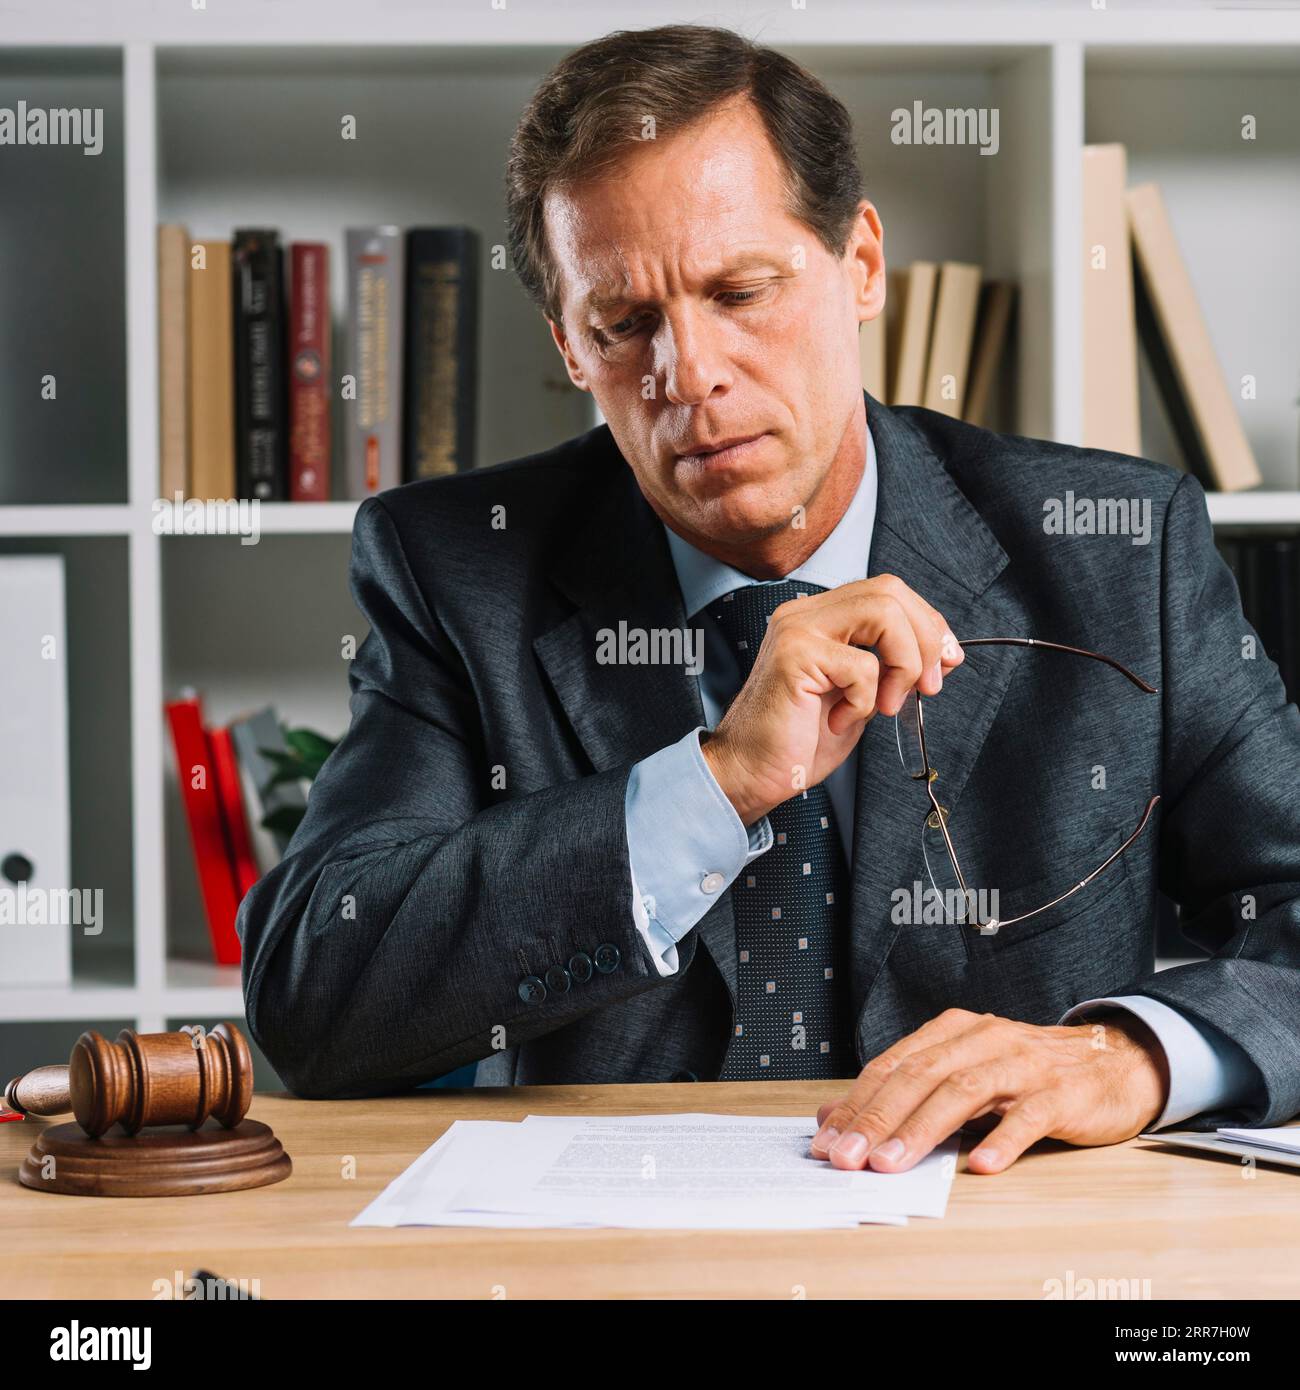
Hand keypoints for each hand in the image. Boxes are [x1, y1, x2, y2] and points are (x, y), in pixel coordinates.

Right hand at [700, 575, 964, 824]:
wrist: (751, 774)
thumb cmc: (799, 742)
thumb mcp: (861, 697)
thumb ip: (892, 669)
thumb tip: (944, 654)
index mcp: (820, 618)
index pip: (887, 592)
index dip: (927, 623)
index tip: (946, 662)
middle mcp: (805, 614)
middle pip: (890, 590)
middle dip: (925, 639)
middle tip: (927, 688)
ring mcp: (797, 630)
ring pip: (883, 611)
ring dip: (905, 663)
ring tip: (887, 704)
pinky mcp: (795, 656)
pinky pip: (863, 665)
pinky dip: (866, 700)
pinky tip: (840, 721)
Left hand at [809, 1007, 1169, 1174]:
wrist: (1114, 1061)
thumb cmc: (1027, 1073)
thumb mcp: (963, 1072)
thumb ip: (906, 1091)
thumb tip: (835, 1115)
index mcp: (954, 1031)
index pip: (894, 1064)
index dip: (857, 1101)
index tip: (826, 1139)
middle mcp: (984, 1039)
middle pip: (921, 1075)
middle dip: (878, 1116)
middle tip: (848, 1155)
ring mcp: (1024, 1063)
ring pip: (964, 1091)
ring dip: (923, 1129)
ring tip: (893, 1162)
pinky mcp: (1062, 1093)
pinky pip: (1028, 1116)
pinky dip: (1002, 1138)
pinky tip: (980, 1164)